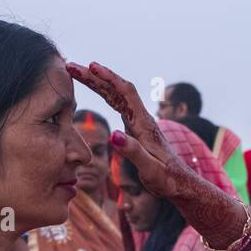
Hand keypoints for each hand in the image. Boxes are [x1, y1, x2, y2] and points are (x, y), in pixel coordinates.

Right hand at [66, 62, 190, 199]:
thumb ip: (133, 152)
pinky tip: (95, 89)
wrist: (178, 184)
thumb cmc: (166, 179)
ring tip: (77, 73)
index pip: (125, 93)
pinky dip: (103, 93)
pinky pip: (117, 104)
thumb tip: (114, 135)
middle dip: (95, 76)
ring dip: (97, 82)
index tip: (91, 67)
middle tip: (71, 67)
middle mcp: (141, 118)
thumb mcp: (149, 169)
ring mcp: (138, 121)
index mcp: (144, 124)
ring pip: (115, 95)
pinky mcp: (135, 127)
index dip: (108, 78)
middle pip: (117, 90)